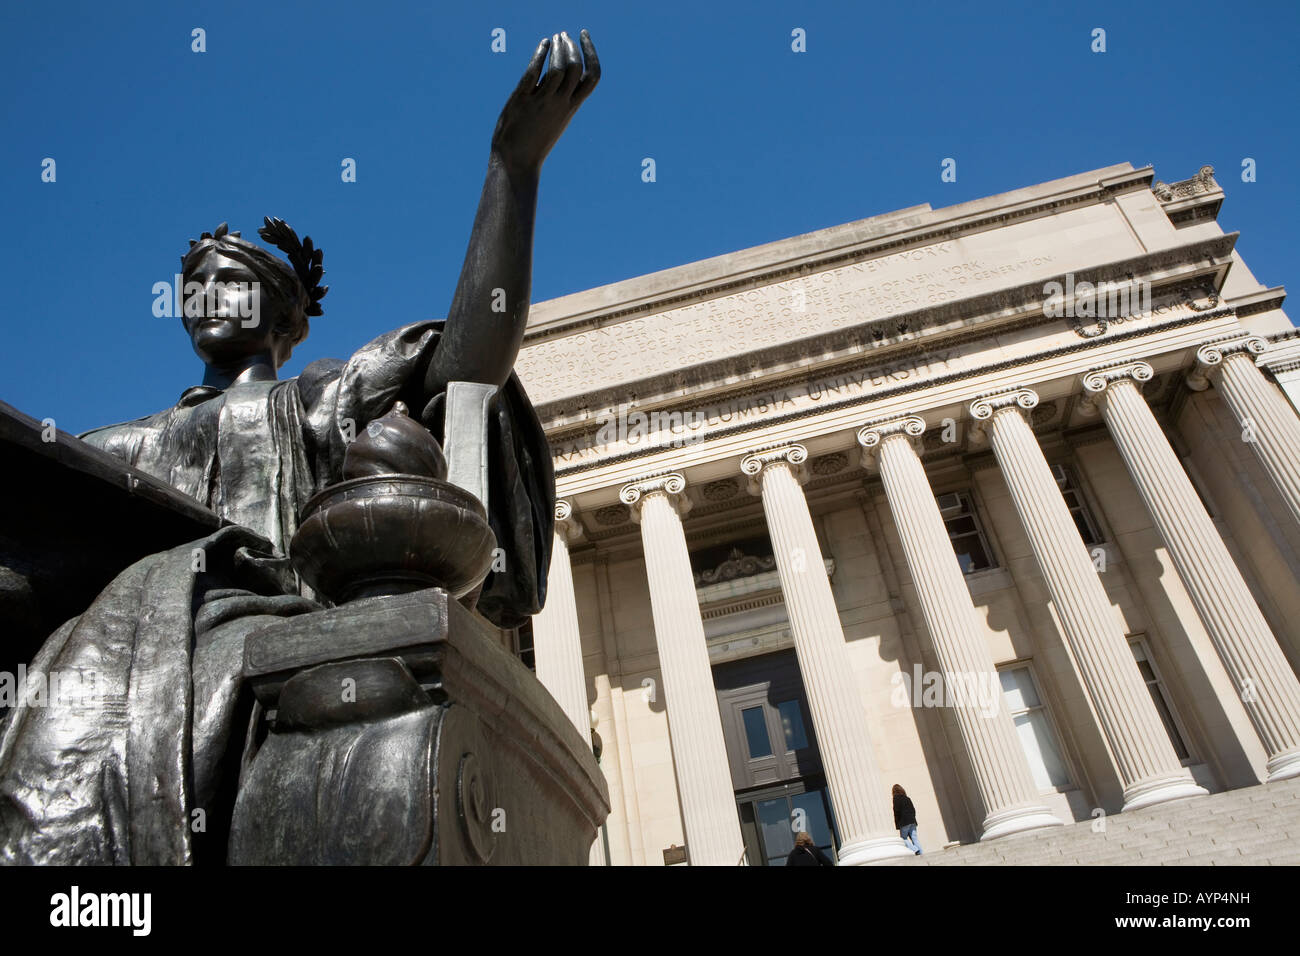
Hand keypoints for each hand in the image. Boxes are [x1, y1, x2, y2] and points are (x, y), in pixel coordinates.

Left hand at [490, 29, 599, 176]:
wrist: (517, 163)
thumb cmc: (533, 141)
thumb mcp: (552, 117)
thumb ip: (555, 96)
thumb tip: (554, 71)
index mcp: (571, 108)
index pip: (592, 77)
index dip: (592, 53)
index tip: (583, 36)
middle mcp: (560, 104)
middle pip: (576, 67)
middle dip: (572, 46)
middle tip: (562, 35)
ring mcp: (542, 102)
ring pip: (559, 68)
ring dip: (558, 47)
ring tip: (553, 38)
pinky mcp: (522, 100)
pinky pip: (533, 73)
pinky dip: (540, 54)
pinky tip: (542, 44)